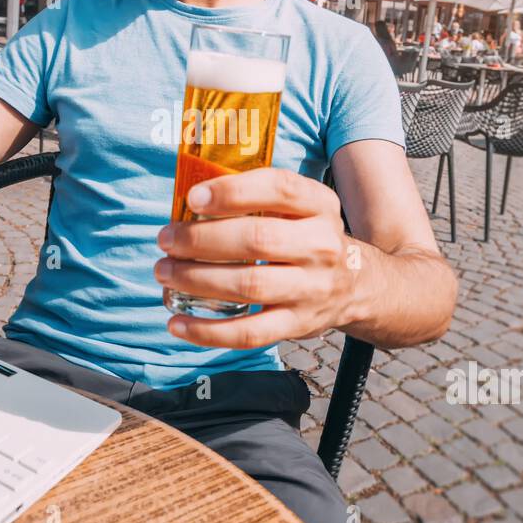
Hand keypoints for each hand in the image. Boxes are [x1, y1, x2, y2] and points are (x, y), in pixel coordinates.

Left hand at [153, 167, 360, 350]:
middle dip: (201, 239)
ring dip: (197, 280)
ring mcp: (312, 289)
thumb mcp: (301, 206)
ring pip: (249, 285)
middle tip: (166, 240)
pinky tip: (177, 322)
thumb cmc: (308, 236)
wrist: (357, 284)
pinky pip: (249, 333)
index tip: (193, 198)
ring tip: (165, 272)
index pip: (279, 189)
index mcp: (319, 205)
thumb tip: (189, 200)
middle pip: (257, 240)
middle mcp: (321, 245)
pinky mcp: (298, 325)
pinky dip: (208, 331)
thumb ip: (257, 196)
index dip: (233, 192)